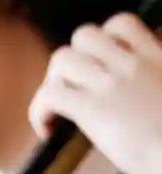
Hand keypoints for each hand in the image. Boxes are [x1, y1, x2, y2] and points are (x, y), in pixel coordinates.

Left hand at [30, 12, 161, 173]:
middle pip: (84, 36)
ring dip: (52, 82)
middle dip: (70, 61)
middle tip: (71, 92)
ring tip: (58, 111)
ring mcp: (114, 84)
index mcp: (157, 60)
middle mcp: (135, 65)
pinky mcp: (94, 108)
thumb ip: (150, 88)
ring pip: (62, 58)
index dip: (101, 41)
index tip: (97, 68)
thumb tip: (131, 103)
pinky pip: (49, 95)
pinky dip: (39, 112)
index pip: (122, 25)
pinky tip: (47, 131)